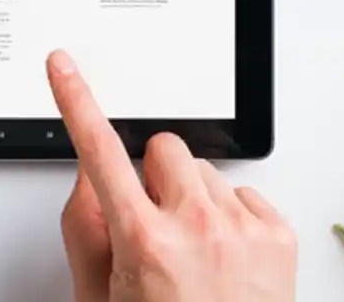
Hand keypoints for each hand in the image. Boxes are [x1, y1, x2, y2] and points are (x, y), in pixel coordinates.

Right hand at [48, 51, 296, 301]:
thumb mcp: (100, 294)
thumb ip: (85, 227)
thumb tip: (89, 176)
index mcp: (142, 240)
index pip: (99, 151)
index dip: (76, 100)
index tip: (64, 66)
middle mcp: (196, 227)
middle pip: (164, 148)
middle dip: (152, 175)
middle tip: (151, 222)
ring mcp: (242, 229)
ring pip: (205, 170)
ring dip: (193, 198)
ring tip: (192, 252)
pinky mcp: (279, 236)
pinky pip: (245, 193)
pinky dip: (231, 218)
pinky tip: (223, 259)